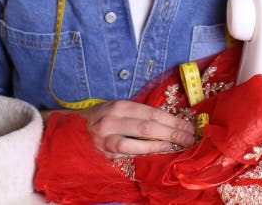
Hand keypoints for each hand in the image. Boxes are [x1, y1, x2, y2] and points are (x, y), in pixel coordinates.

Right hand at [80, 100, 195, 158]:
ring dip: (159, 146)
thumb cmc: (102, 116)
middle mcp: (111, 122)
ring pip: (136, 145)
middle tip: (189, 138)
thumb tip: (169, 122)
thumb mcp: (119, 108)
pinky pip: (128, 155)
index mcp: (119, 106)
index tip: (188, 126)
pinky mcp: (104, 155)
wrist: (73, 129)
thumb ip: (140, 114)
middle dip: (171, 133)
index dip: (172, 120)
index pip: (151, 113)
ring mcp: (106, 140)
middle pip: (147, 127)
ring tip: (175, 146)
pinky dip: (144, 154)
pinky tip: (156, 153)